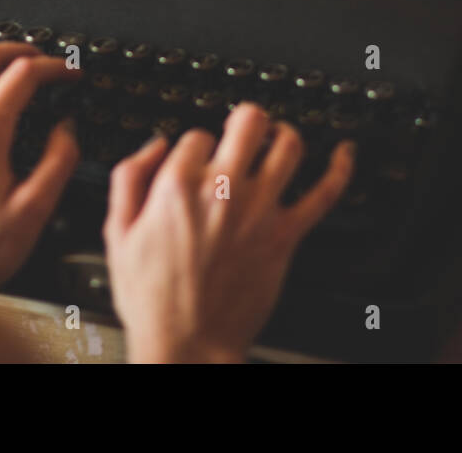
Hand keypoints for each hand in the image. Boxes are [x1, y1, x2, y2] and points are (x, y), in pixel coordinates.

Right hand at [103, 103, 354, 362]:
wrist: (186, 344)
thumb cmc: (152, 298)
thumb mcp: (117, 233)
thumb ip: (129, 178)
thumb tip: (155, 145)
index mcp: (178, 186)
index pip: (197, 134)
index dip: (196, 144)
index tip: (197, 160)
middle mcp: (223, 189)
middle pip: (248, 121)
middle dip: (245, 119)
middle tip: (243, 129)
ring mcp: (259, 210)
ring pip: (288, 146)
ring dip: (285, 134)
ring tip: (279, 136)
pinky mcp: (285, 235)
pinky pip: (324, 193)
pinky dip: (340, 168)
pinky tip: (344, 154)